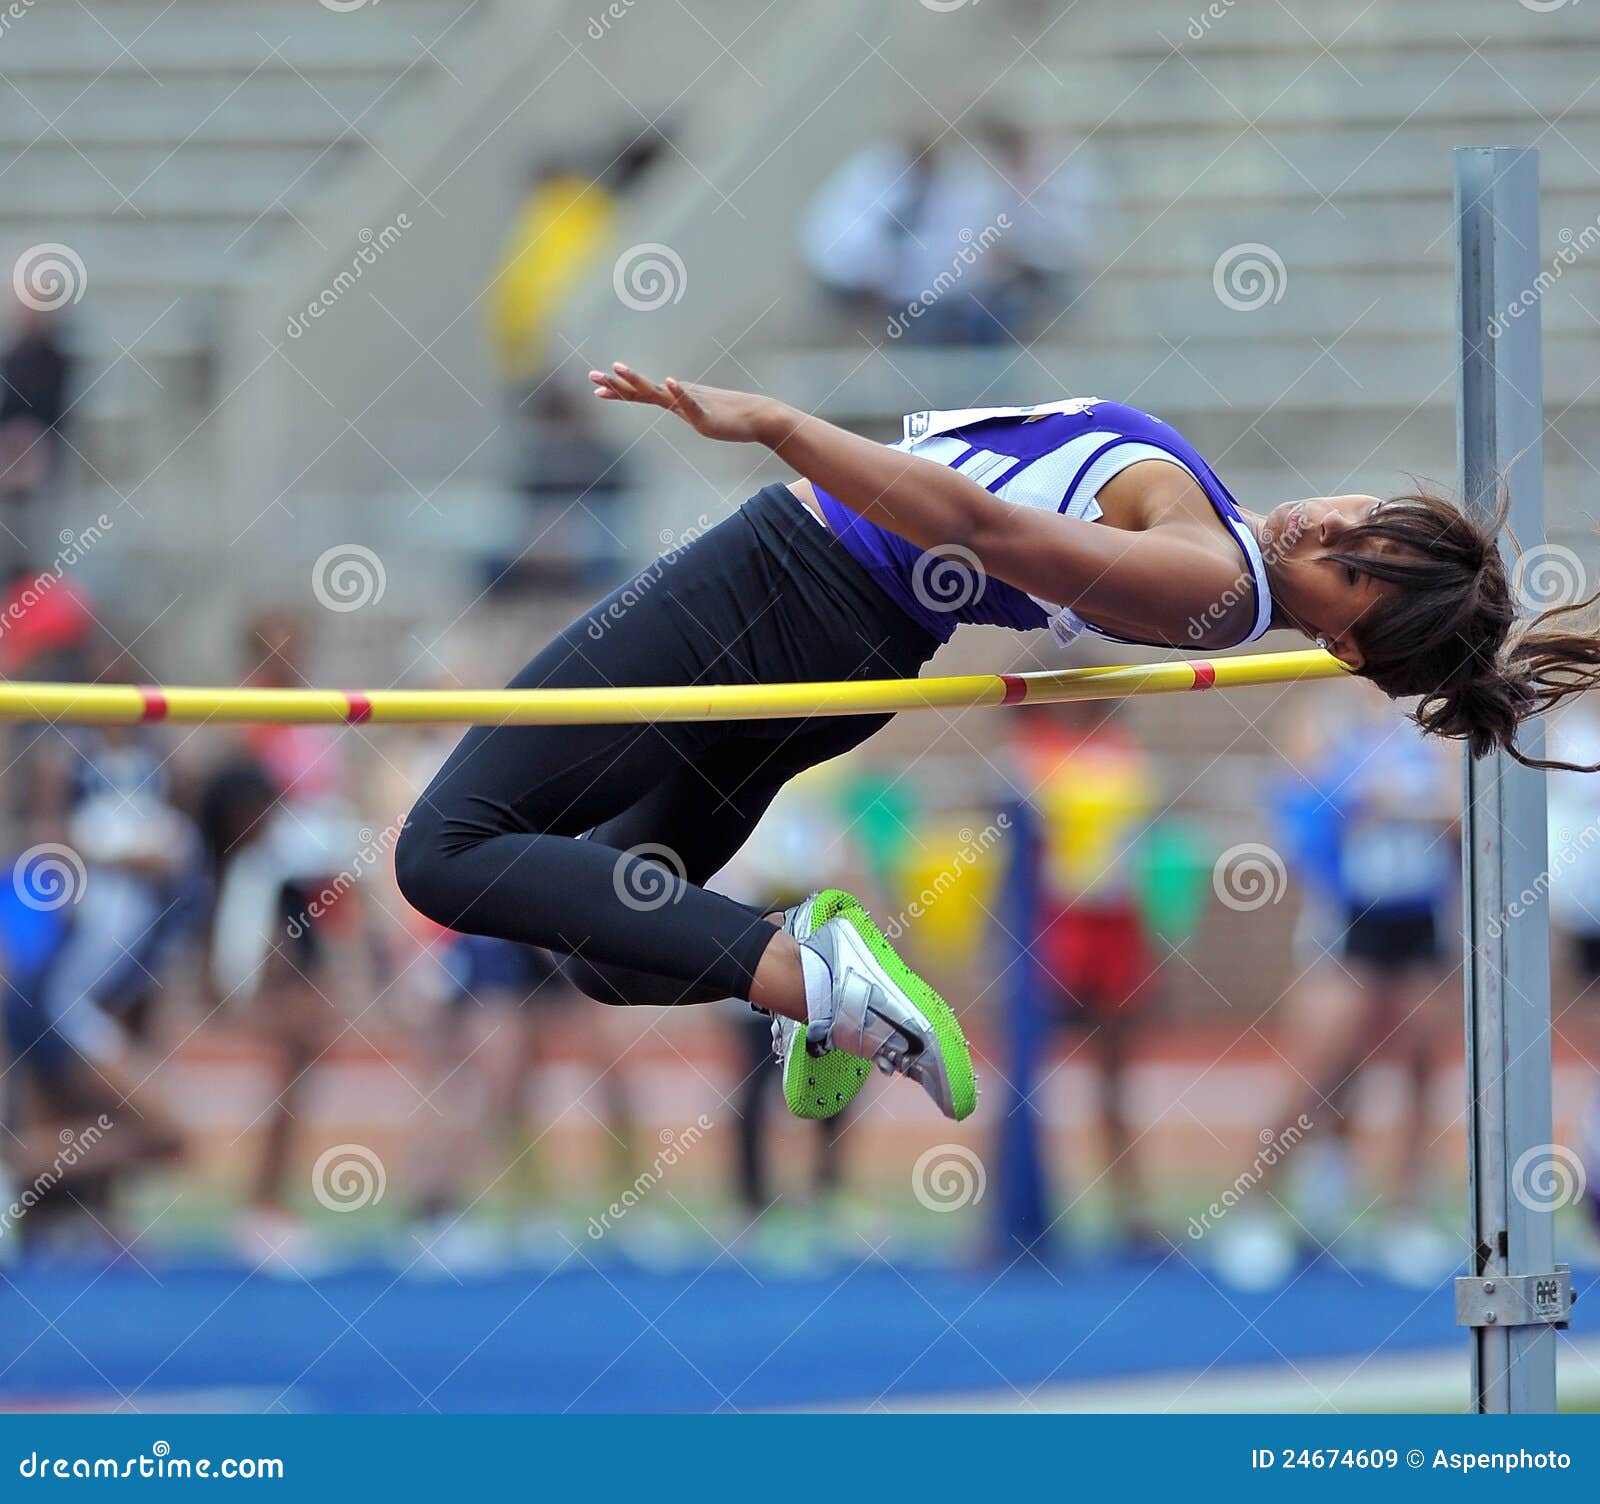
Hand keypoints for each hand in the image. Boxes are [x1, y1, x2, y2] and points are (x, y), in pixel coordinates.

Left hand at [589, 362, 784, 444]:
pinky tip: (670, 382)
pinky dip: (680, 392)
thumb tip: (675, 403)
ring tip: (618, 368)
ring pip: (660, 392)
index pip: (641, 395)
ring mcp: (691, 404)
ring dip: (638, 381)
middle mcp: (679, 397)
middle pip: (642, 391)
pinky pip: (691, 401)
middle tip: (591, 376)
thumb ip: (685, 409)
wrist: (758, 417)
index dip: (618, 392)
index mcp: (675, 399)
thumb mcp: (700, 416)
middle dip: (616, 384)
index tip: (596, 388)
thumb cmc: (730, 418)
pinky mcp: (706, 414)